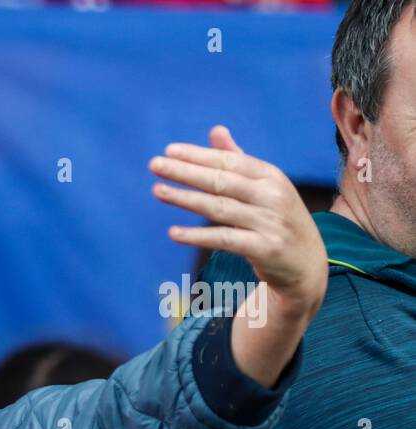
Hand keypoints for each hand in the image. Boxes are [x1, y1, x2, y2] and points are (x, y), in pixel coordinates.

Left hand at [150, 125, 327, 386]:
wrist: (307, 264)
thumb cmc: (277, 220)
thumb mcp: (264, 187)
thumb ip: (238, 160)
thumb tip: (216, 130)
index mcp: (271, 176)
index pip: (229, 161)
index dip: (199, 155)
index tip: (169, 150)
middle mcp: (272, 195)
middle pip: (221, 181)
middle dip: (186, 171)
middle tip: (155, 165)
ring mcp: (269, 222)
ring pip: (219, 208)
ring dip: (185, 199)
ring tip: (157, 191)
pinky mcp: (265, 248)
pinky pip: (224, 239)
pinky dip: (198, 236)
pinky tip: (173, 232)